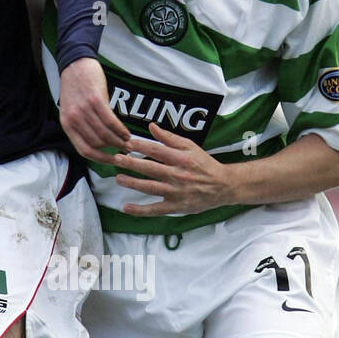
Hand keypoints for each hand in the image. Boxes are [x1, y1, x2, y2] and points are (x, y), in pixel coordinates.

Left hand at [58, 58, 130, 161]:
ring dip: (119, 141)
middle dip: (114, 150)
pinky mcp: (96, 100)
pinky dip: (121, 129)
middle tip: (126, 151)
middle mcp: (74, 120)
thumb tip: (99, 144)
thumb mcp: (72, 111)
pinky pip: (111, 121)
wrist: (75, 64)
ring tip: (128, 143)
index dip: (100, 159)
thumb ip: (82, 127)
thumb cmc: (75, 88)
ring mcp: (84, 110)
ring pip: (105, 134)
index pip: (84, 150)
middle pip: (97, 143)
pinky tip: (127, 132)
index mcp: (67, 125)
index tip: (112, 161)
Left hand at [113, 123, 231, 214]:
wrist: (222, 186)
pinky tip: (126, 207)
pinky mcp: (175, 206)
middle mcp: (177, 175)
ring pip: (150, 187)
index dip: (140, 146)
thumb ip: (170, 138)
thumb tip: (151, 127)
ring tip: (118, 178)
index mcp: (180, 159)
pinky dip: (140, 210)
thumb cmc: (205, 165)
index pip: (156, 150)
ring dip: (133, 183)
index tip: (126, 143)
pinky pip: (155, 209)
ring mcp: (175, 192)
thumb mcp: (190, 147)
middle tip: (116, 159)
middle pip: (150, 168)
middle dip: (131, 163)